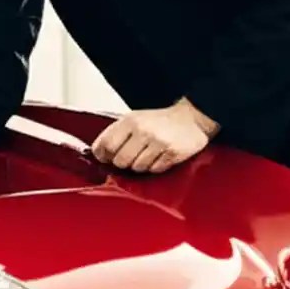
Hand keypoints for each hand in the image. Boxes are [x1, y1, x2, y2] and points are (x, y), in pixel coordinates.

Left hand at [91, 98, 218, 173]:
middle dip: (122, 163)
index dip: (102, 155)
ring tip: (148, 154)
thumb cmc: (160, 121)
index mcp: (130, 121)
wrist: (192, 118)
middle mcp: (143, 131)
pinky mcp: (172, 154)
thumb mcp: (135, 119)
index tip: (105, 158)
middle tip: (130, 156)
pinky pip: (155, 170)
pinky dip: (155, 167)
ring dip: (140, 166)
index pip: (106, 145)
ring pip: (137, 168)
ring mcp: (158, 143)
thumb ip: (116, 134)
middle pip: (120, 160)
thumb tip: (97, 153)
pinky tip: (160, 156)